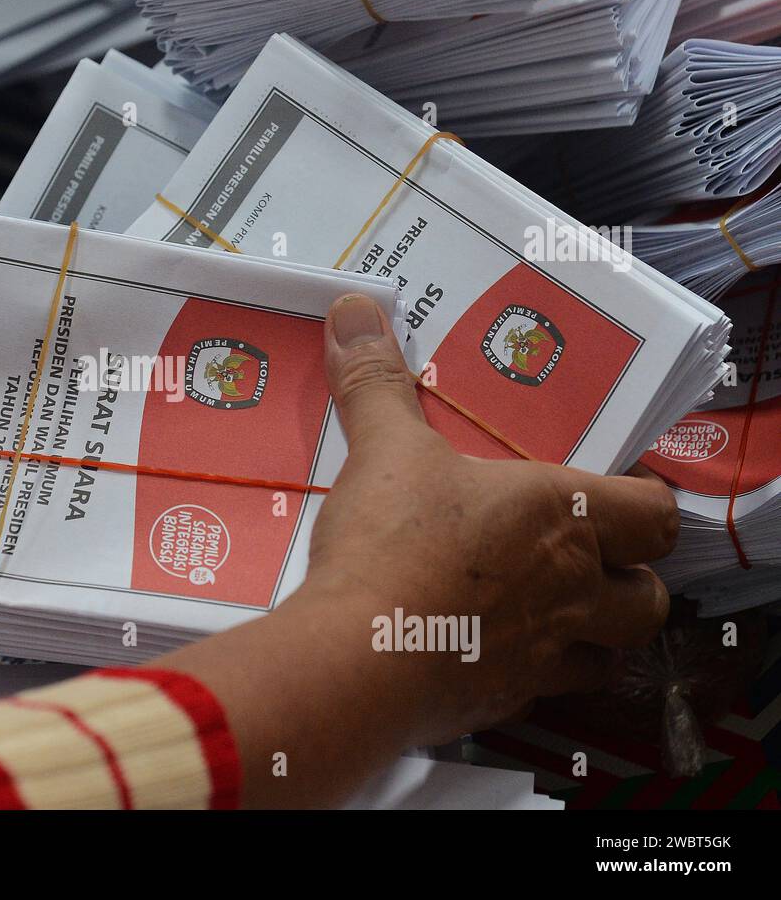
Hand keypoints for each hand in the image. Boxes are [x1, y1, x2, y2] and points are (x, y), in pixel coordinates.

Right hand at [161, 293, 674, 806]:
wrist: (357, 656)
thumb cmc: (394, 543)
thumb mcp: (384, 449)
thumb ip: (375, 381)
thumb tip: (354, 310)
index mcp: (562, 517)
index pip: (654, 514)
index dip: (648, 503)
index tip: (622, 493)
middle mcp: (571, 589)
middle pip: (650, 597)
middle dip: (632, 582)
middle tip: (589, 562)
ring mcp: (543, 654)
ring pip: (610, 655)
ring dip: (594, 636)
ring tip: (551, 614)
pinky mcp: (502, 700)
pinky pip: (541, 692)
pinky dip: (528, 674)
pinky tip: (483, 652)